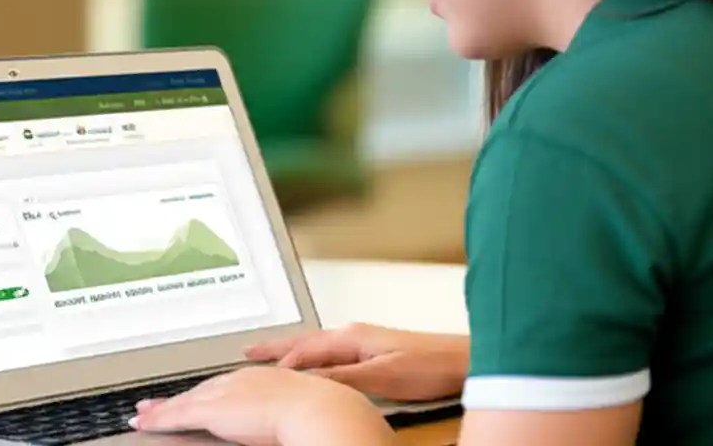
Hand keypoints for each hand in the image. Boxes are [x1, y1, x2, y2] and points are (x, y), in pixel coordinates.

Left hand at [131, 366, 393, 445]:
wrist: (318, 409)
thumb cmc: (321, 413)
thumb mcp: (298, 410)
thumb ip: (283, 415)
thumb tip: (280, 428)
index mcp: (261, 377)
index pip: (224, 384)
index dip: (205, 392)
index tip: (194, 398)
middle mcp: (239, 380)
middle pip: (200, 389)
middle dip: (178, 397)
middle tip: (155, 403)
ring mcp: (225, 393)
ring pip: (185, 401)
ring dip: (161, 408)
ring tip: (143, 414)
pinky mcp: (215, 410)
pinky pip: (179, 414)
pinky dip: (160, 418)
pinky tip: (145, 423)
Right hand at [245, 324, 467, 401]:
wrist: (463, 360)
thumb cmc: (430, 365)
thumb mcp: (381, 376)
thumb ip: (343, 377)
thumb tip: (308, 379)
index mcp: (352, 337)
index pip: (305, 350)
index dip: (281, 362)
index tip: (258, 373)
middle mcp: (354, 335)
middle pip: (305, 342)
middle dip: (275, 346)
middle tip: (248, 351)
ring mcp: (364, 341)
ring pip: (317, 345)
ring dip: (292, 351)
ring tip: (270, 356)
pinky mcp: (373, 350)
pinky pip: (331, 351)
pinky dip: (312, 356)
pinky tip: (312, 365)